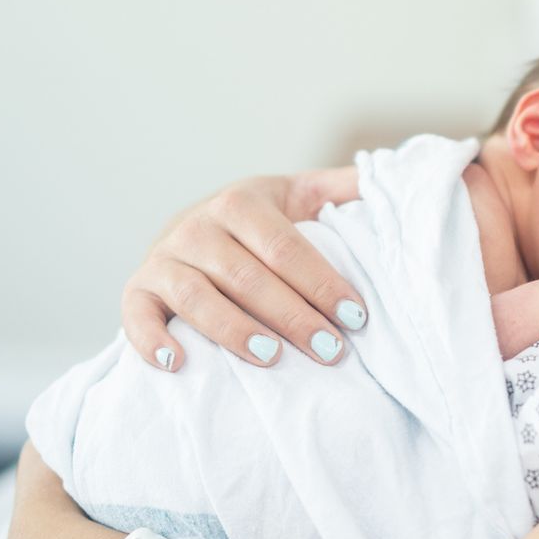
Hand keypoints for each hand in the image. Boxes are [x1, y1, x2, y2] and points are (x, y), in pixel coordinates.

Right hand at [121, 167, 362, 370]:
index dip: (322, 282)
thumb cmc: (259, 223)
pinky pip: (136, 315)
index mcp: (241, 201)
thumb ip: (342, 189)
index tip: (357, 317)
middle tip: (331, 350)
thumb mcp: (299, 196)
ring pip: (196, 296)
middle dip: (292, 316)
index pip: (286, 247)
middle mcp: (197, 226)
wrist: (191, 231)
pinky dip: (151, 340)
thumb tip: (403, 175)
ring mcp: (163, 258)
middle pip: (247, 277)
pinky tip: (178, 364)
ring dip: (233, 330)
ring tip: (272, 358)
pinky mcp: (137, 290)